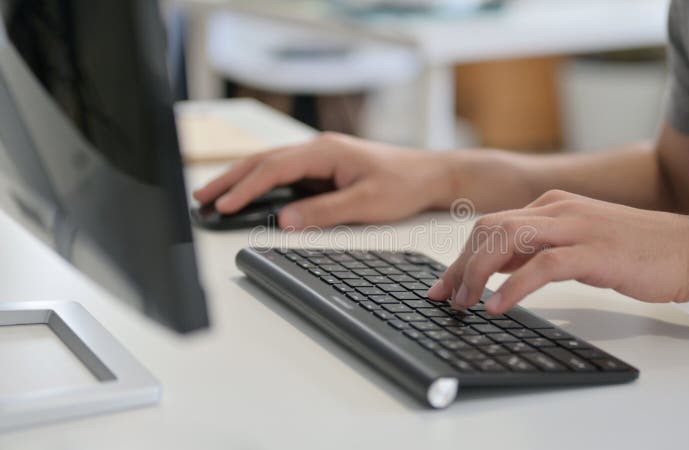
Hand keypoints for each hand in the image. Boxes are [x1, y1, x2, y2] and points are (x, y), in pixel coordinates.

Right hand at [193, 133, 452, 227]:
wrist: (429, 175)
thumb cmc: (404, 185)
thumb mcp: (366, 203)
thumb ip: (324, 212)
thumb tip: (284, 220)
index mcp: (325, 151)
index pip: (274, 168)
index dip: (246, 188)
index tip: (224, 205)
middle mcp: (317, 149)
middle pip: (263, 162)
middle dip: (229, 179)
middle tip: (200, 198)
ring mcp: (319, 157)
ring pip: (269, 165)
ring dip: (240, 180)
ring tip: (212, 195)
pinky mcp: (323, 169)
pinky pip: (283, 174)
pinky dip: (260, 183)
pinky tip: (247, 193)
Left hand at [427, 190, 688, 313]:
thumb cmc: (637, 253)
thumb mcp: (576, 245)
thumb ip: (537, 251)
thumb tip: (496, 270)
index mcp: (551, 206)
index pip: (491, 225)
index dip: (462, 256)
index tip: (443, 285)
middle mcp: (558, 209)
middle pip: (490, 229)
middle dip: (461, 265)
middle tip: (445, 297)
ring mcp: (576, 227)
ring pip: (508, 240)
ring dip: (478, 273)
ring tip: (464, 302)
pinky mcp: (594, 251)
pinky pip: (541, 266)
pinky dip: (513, 287)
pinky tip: (497, 306)